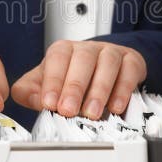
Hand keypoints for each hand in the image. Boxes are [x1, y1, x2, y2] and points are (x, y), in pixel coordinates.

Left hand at [11, 40, 146, 119]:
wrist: (102, 69)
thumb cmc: (71, 77)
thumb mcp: (45, 82)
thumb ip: (30, 91)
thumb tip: (30, 98)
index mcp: (63, 50)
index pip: (57, 59)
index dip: (53, 81)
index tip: (49, 103)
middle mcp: (87, 48)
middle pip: (82, 60)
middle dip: (74, 87)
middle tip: (68, 110)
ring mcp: (110, 52)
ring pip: (107, 64)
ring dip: (99, 90)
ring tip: (91, 113)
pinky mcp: (131, 62)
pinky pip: (129, 71)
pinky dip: (123, 90)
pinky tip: (115, 107)